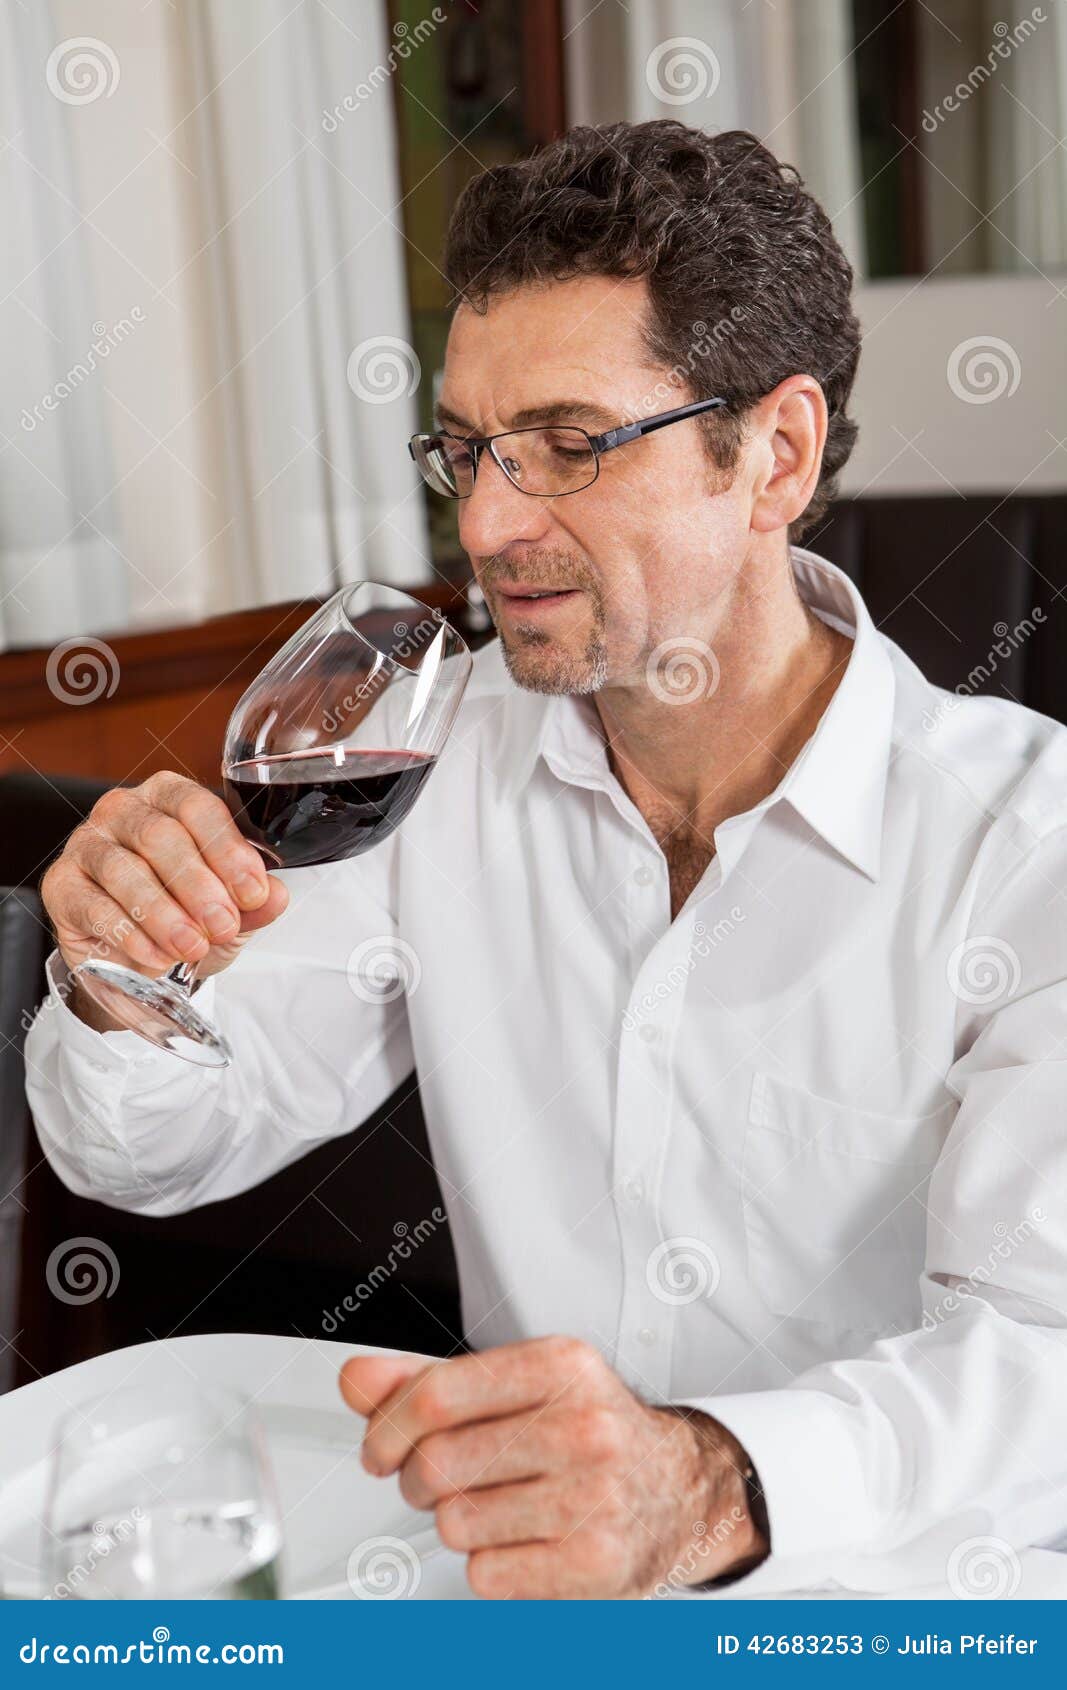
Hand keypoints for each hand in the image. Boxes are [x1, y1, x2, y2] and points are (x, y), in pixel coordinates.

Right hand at [41, 770, 287, 986]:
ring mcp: (87, 844)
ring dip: (164, 913)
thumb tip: (277, 896)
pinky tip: (156, 956)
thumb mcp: (230, 908)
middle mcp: (123, 810)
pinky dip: (129, 934)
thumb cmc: (186, 913)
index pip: (198, 807)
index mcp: (170, 797)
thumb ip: (254, 901)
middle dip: (198, 886)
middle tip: (224, 926)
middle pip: (159, 836)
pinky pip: (94, 906)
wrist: (139, 955)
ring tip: (193, 947)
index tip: (253, 893)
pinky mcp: (61, 885)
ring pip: (123, 870)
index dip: (227, 850)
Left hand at [339, 1336, 767, 1597]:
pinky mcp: (596, 1563)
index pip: (436, 1395)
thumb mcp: (517, 1385)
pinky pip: (486, 1574)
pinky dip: (489, 1564)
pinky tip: (521, 1541)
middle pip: (437, 1464)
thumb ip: (430, 1380)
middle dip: (418, 1480)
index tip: (379, 1447)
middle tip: (435, 1481)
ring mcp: (594, 1497)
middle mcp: (584, 1427)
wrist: (675, 1488)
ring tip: (492, 1507)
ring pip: (456, 1522)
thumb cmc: (586, 1430)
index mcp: (559, 1366)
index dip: (386, 1427)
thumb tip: (357, 1379)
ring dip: (457, 1522)